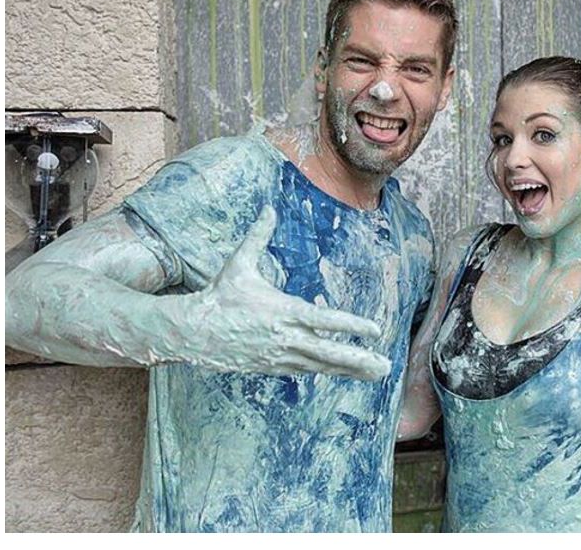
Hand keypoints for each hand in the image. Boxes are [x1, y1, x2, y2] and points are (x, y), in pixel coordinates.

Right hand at [180, 206, 389, 379]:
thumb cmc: (219, 296)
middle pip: (329, 352)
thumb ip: (258, 236)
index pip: (325, 321)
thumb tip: (268, 208)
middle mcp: (286, 337)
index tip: (375, 329)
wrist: (194, 332)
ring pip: (322, 365)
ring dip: (350, 370)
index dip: (352, 326)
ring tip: (376, 373)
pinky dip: (327, 370)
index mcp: (283, 311)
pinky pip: (306, 370)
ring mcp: (280, 356)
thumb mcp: (239, 264)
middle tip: (386, 365)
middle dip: (359, 359)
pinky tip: (346, 372)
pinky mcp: (273, 367)